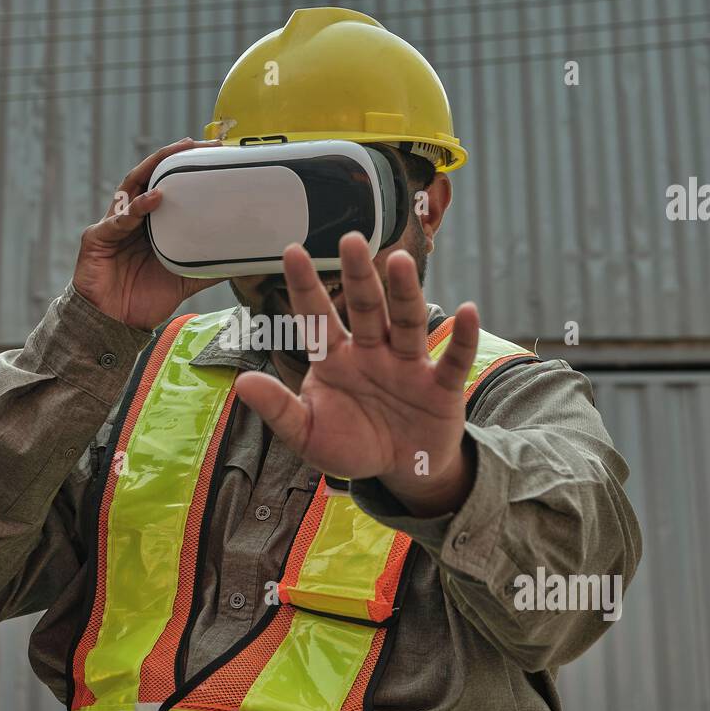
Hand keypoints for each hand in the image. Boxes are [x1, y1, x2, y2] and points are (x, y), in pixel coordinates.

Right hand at [73, 137, 224, 329]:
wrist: (113, 325)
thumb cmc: (143, 299)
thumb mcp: (184, 279)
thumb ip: (209, 267)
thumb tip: (244, 263)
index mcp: (150, 223)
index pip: (167, 185)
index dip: (184, 167)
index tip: (213, 153)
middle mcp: (130, 217)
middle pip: (148, 176)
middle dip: (170, 157)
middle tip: (196, 143)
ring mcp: (112, 225)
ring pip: (130, 187)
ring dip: (152, 168)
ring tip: (174, 154)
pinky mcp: (96, 239)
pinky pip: (118, 220)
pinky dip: (136, 209)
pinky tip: (154, 199)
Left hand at [234, 232, 480, 517]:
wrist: (400, 471)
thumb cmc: (352, 445)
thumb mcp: (308, 435)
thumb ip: (279, 410)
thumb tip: (242, 383)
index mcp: (335, 360)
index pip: (317, 317)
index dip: (305, 285)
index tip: (291, 250)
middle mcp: (372, 352)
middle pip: (366, 307)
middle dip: (359, 275)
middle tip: (351, 239)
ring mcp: (408, 365)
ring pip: (406, 322)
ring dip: (404, 293)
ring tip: (401, 260)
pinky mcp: (441, 387)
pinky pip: (452, 359)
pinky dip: (462, 337)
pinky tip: (467, 310)